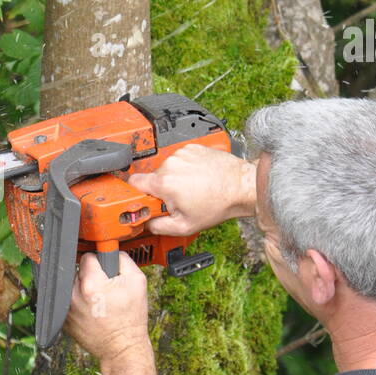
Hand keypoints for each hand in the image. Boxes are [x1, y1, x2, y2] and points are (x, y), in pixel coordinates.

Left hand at [63, 250, 149, 361]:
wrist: (122, 347)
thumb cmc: (131, 318)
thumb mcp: (138, 281)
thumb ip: (122, 258)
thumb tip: (109, 249)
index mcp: (91, 284)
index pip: (88, 257)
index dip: (99, 263)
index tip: (105, 272)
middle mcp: (74, 295)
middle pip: (77, 271)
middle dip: (90, 276)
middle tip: (104, 289)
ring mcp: (66, 309)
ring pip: (71, 286)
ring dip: (82, 288)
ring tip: (98, 300)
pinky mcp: (63, 319)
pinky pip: (68, 301)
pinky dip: (77, 302)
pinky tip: (90, 310)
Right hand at [127, 143, 255, 237]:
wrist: (241, 187)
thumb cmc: (218, 204)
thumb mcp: (185, 226)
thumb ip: (158, 226)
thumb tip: (147, 223)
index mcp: (164, 183)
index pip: (134, 182)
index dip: (136, 192)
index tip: (145, 199)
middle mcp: (171, 164)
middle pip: (153, 177)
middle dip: (161, 189)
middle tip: (178, 199)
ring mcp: (182, 153)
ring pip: (167, 168)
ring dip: (174, 178)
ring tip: (192, 188)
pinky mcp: (192, 148)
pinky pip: (180, 159)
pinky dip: (186, 168)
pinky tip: (198, 177)